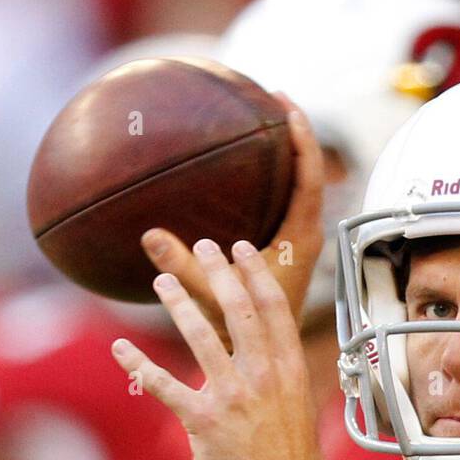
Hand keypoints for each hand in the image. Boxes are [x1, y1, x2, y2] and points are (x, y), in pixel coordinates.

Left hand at [111, 239, 325, 459]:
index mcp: (289, 370)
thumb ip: (282, 373)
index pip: (273, 308)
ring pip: (199, 336)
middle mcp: (262, 376)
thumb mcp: (299, 406)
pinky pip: (163, 385)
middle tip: (202, 244)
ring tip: (161, 280)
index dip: (255, 272)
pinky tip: (119, 347)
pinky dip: (137, 364)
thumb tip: (273, 349)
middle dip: (217, 271)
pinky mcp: (203, 420)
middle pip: (238, 309)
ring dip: (178, 302)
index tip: (240, 247)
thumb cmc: (291, 457)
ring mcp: (232, 397)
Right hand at [140, 95, 324, 344]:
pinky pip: (287, 201)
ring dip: (287, 155)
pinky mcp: (288, 250)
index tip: (287, 108)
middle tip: (275, 98)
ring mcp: (299, 243)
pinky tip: (250, 165)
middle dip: (296, 135)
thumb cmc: (244, 333)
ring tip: (267, 120)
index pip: (309, 179)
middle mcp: (306, 238)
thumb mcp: (211, 296)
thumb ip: (183, 267)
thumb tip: (149, 234)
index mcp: (300, 240)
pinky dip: (274, 178)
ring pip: (301, 187)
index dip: (302, 141)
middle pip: (309, 173)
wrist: (264, 362)